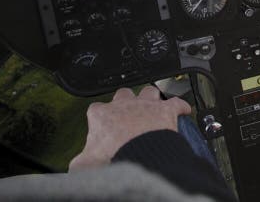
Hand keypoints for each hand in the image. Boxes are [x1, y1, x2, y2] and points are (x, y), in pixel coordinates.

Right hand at [69, 86, 190, 170]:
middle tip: (127, 115)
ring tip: (152, 107)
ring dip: (151, 98)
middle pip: (123, 94)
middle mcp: (125, 105)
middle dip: (125, 102)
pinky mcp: (166, 109)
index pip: (96, 109)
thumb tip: (76, 168)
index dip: (100, 117)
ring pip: (149, 91)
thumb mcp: (86, 163)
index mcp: (102, 115)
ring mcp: (146, 105)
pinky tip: (183, 110)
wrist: (140, 155)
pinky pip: (177, 102)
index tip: (102, 127)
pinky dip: (181, 106)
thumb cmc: (114, 156)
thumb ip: (80, 162)